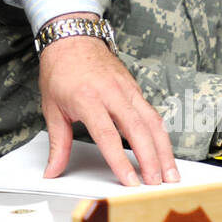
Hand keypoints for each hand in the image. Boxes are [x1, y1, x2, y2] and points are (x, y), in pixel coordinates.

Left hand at [38, 22, 177, 185]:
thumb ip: (57, 143)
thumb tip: (52, 170)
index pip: (107, 135)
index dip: (119, 160)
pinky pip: (152, 113)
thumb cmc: (60, 70)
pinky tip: (164, 152)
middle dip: (150, 160)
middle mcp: (111, 92)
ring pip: (152, 122)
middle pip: (137, 129)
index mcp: (87, 98)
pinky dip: (161, 135)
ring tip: (170, 174)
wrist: (72, 38)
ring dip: (163, 150)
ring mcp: (126, 89)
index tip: (129, 181)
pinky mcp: (135, 88)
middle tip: (156, 183)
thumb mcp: (51, 107)